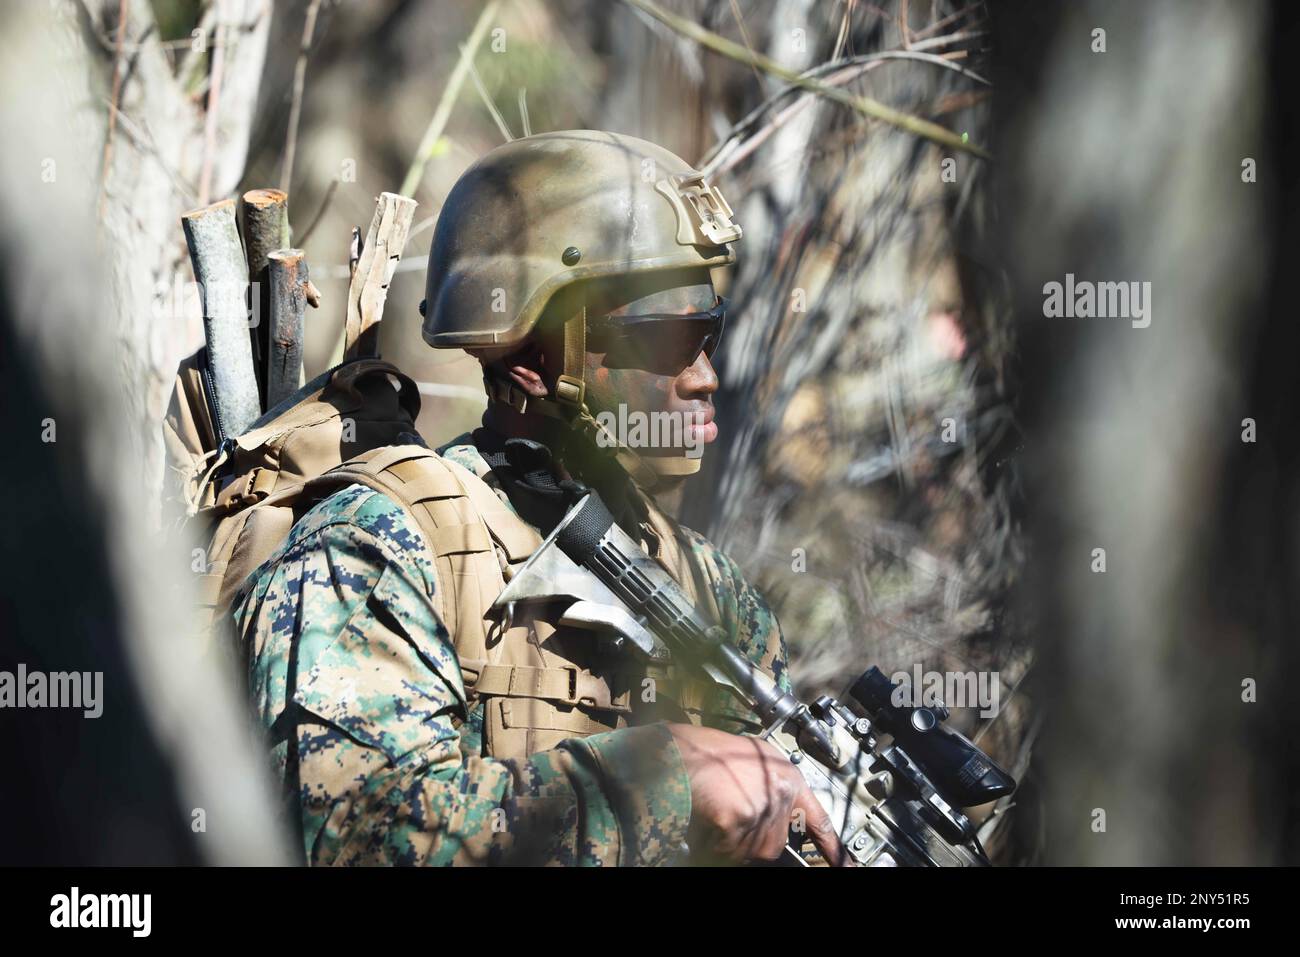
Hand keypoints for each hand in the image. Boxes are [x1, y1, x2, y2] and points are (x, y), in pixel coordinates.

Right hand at [665, 724, 847, 865]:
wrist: (681, 751)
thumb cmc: (709, 754)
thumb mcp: (755, 763)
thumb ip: (773, 790)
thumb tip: (775, 817)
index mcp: (788, 778)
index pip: (818, 821)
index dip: (833, 849)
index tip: (845, 865)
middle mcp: (781, 794)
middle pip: (774, 843)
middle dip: (750, 836)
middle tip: (728, 810)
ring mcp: (763, 808)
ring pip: (748, 849)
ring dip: (729, 839)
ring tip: (714, 807)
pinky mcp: (741, 819)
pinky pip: (728, 848)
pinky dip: (713, 840)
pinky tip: (707, 814)